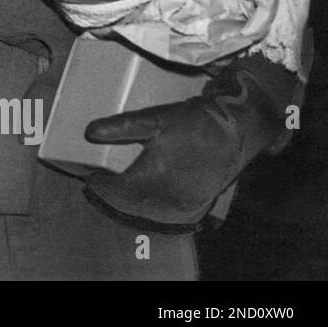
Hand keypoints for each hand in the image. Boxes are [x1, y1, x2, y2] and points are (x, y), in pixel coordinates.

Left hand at [83, 52, 297, 231]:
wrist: (239, 127)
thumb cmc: (194, 120)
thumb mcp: (155, 118)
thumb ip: (121, 128)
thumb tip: (88, 133)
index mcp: (152, 175)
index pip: (115, 191)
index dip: (99, 186)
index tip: (89, 178)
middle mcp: (167, 194)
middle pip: (130, 202)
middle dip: (114, 193)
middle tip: (101, 180)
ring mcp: (184, 200)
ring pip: (150, 207)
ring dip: (133, 200)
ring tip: (121, 186)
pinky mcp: (199, 201)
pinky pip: (169, 208)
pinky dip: (155, 203)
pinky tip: (149, 191)